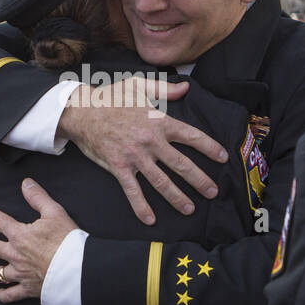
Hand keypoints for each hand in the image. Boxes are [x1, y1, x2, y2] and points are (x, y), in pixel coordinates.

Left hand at [0, 179, 75, 301]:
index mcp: (20, 235)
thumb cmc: (67, 240)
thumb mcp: (55, 213)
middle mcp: (15, 255)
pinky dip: (4, 295)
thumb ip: (38, 198)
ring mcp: (20, 273)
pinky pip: (12, 294)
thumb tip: (26, 183)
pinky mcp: (29, 289)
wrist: (76, 269)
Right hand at [56, 77, 227, 225]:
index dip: (209, 147)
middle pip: (181, 164)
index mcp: (158, 121)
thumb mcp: (139, 85)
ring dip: (177, 197)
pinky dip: (141, 206)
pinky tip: (150, 219)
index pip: (191, 136)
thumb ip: (165, 89)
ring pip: (161, 181)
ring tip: (189, 209)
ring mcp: (135, 156)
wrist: (82, 110)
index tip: (223, 157)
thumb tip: (186, 87)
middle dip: (199, 180)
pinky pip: (133, 191)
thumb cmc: (111, 97)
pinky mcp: (119, 167)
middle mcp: (150, 141)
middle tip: (213, 192)